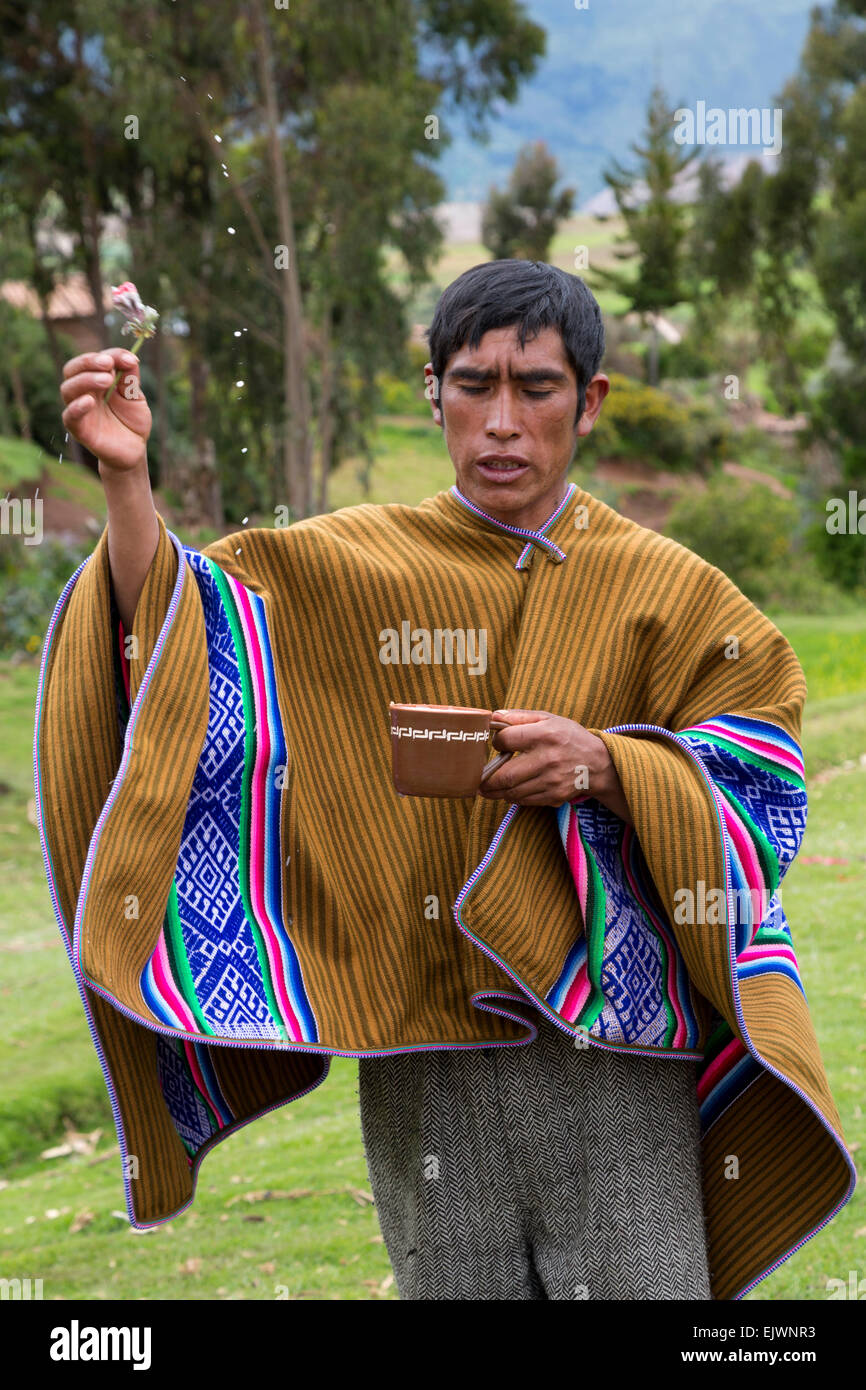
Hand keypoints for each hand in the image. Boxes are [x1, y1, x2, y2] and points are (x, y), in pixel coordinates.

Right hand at [60, 348, 151, 471]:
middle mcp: (83, 392)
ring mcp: (79, 410)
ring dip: (85, 380)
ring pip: (68, 389)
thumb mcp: (135, 396)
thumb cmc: (132, 421)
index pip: (94, 360)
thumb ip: (130, 378)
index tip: (129, 359)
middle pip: (72, 369)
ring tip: (107, 380)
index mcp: (95, 380)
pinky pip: (69, 417)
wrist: (135, 450)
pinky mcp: (79, 430)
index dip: (111, 356)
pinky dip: (76, 407)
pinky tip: (89, 401)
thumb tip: (129, 358)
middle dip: (89, 362)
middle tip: (109, 364)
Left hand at [478, 709, 632, 822]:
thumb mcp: (549, 719)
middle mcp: (548, 759)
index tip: (497, 744)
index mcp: (545, 735)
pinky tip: (509, 792)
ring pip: (513, 792)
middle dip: (486, 780)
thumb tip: (493, 716)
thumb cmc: (569, 737)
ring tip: (487, 788)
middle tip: (477, 780)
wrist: (598, 763)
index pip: (507, 740)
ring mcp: (551, 780)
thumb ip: (520, 717)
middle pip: (506, 775)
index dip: (496, 742)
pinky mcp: (554, 796)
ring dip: (496, 792)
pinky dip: (513, 797)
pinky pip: (525, 801)